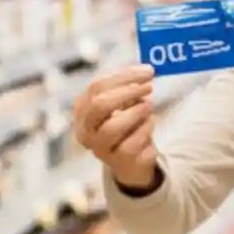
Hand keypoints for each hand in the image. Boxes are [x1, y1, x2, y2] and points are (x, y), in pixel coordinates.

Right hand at [73, 65, 158, 188]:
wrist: (132, 159)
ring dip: (135, 112)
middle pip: (100, 105)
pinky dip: (145, 129)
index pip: (97, 87)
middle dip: (127, 92)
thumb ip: (128, 87)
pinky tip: (150, 122)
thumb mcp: (123, 103)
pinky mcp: (118, 162)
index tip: (147, 71)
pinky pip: (131, 144)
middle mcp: (86, 130)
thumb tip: (146, 71)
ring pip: (112, 127)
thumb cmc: (126, 123)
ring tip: (149, 106)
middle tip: (149, 87)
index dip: (124, 77)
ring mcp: (100, 148)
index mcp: (83, 110)